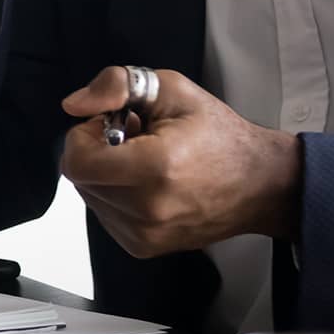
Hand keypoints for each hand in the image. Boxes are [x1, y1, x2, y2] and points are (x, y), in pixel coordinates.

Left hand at [58, 67, 302, 258]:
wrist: (259, 184)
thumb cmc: (218, 135)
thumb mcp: (170, 89)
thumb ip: (116, 86)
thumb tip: (74, 104)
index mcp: (154, 169)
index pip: (77, 163)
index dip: (84, 135)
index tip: (112, 123)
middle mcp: (147, 210)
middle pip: (81, 178)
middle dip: (97, 151)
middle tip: (133, 136)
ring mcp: (145, 235)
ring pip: (90, 197)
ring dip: (106, 174)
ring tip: (144, 158)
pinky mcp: (144, 248)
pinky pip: (105, 215)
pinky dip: (115, 194)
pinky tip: (146, 181)